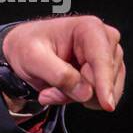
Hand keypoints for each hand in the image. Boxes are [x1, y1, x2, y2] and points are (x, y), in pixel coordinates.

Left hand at [3, 15, 124, 111]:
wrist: (24, 49)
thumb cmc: (27, 45)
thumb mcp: (32, 57)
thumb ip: (58, 74)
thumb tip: (85, 92)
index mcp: (89, 28)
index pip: (102, 60)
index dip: (105, 83)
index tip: (106, 104)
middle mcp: (105, 40)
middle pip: (104, 80)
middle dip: (78, 92)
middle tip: (50, 87)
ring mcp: (109, 57)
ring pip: (105, 92)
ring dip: (76, 96)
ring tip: (54, 85)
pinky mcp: (107, 73)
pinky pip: (101, 98)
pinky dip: (81, 99)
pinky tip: (64, 89)